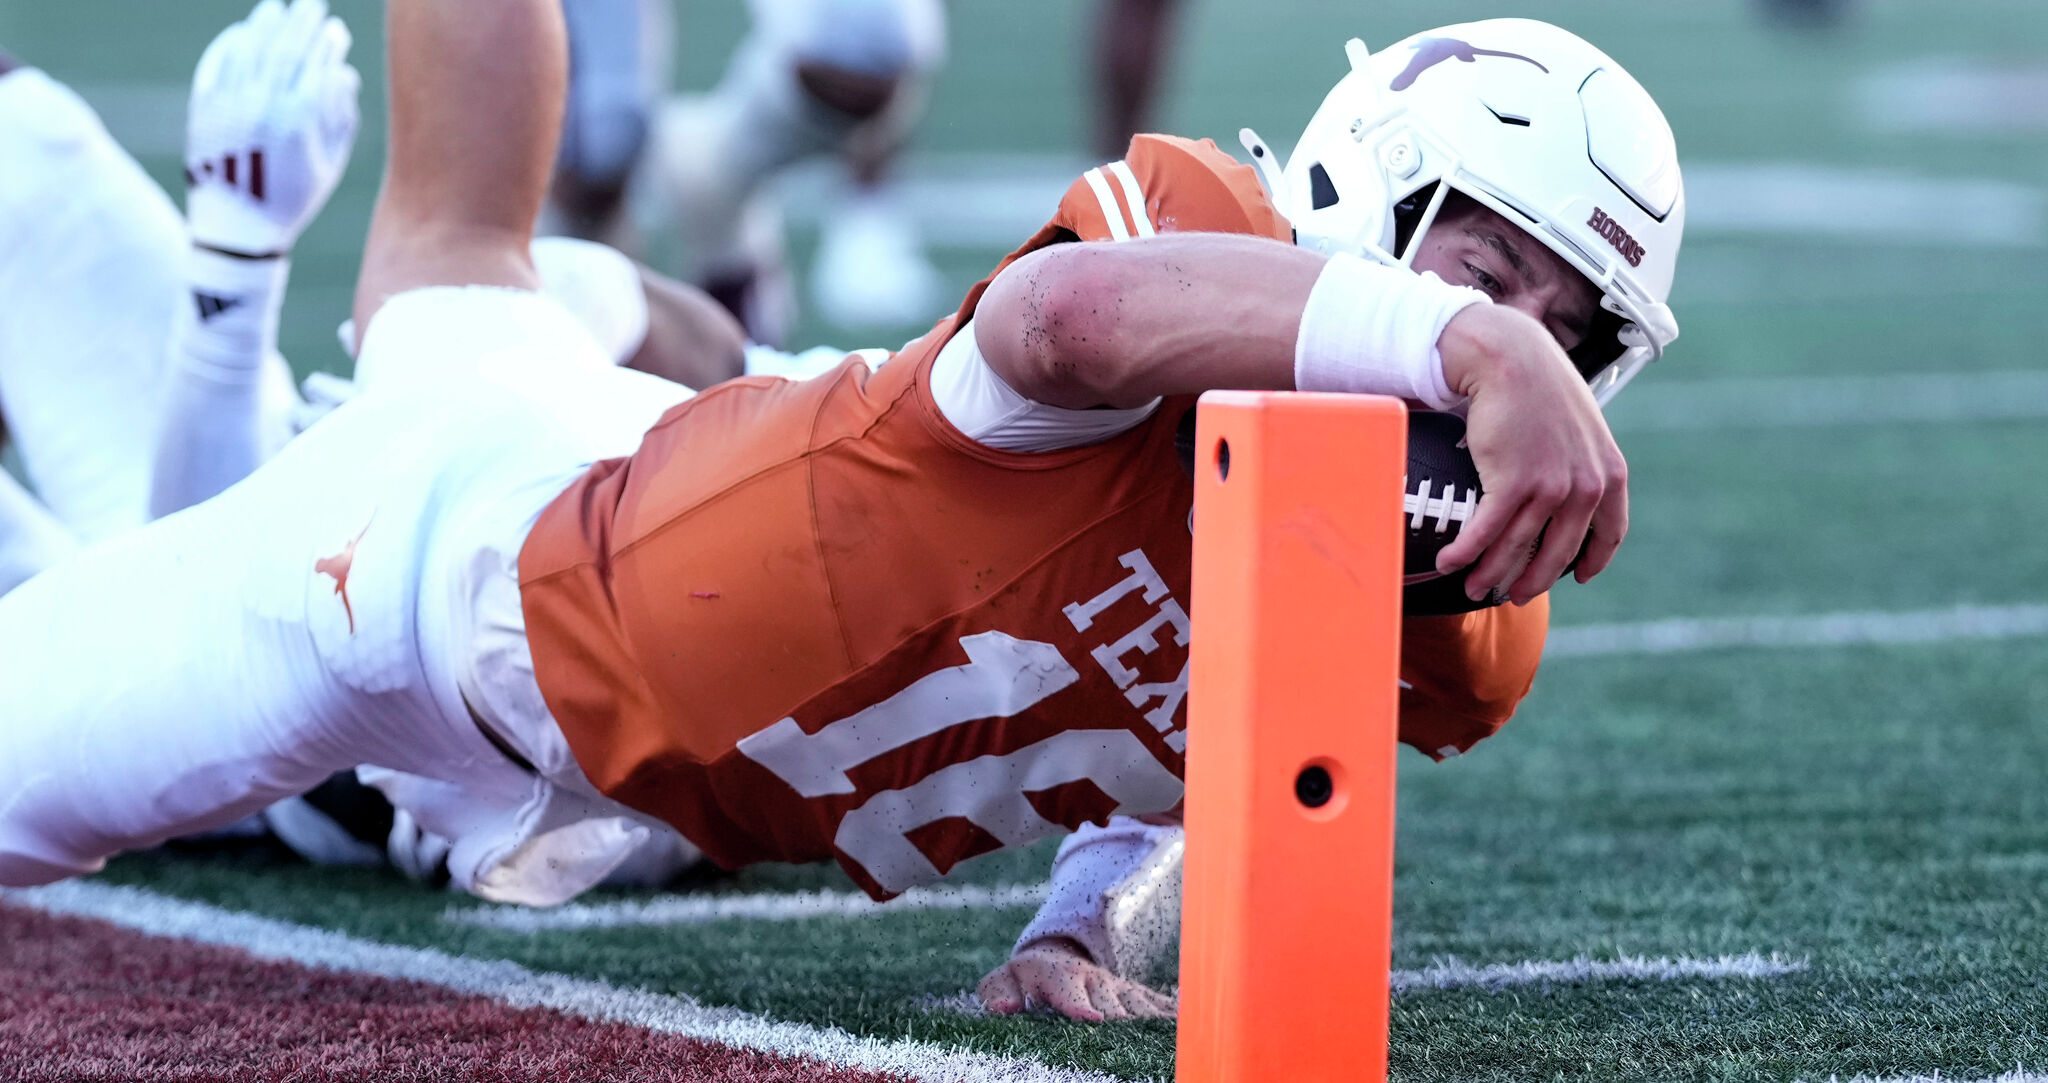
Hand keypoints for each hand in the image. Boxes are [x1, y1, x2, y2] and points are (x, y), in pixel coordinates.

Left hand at [185, 0, 359, 255]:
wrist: (237, 225)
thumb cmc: (292, 197)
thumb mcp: (329, 162)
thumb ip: (340, 116)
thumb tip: (342, 72)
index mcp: (300, 120)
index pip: (317, 65)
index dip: (327, 43)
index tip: (334, 29)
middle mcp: (264, 106)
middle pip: (285, 49)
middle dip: (301, 22)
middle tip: (311, 3)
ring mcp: (231, 104)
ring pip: (249, 50)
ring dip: (265, 24)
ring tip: (276, 8)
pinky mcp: (205, 109)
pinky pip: (218, 66)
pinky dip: (231, 45)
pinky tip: (244, 33)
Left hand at [976, 938, 1176, 1021]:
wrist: (1055, 954)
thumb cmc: (1025, 978)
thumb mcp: (1003, 980)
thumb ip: (998, 994)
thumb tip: (1006, 1009)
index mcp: (1057, 976)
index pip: (1069, 993)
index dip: (1080, 1007)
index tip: (1093, 1020)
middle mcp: (1092, 979)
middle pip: (1110, 1005)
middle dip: (1120, 1021)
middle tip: (1131, 1041)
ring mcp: (1115, 986)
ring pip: (1135, 1004)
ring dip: (1150, 1020)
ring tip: (1167, 1037)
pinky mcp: (1131, 992)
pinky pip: (1152, 1002)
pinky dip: (1168, 1013)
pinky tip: (1184, 1026)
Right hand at [1435, 304, 1628, 604]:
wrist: (1511, 358)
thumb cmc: (1539, 387)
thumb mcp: (1580, 426)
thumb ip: (1581, 462)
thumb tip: (1564, 492)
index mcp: (1609, 474)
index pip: (1609, 534)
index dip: (1593, 561)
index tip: (1578, 579)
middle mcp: (1585, 485)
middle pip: (1557, 553)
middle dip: (1531, 582)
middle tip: (1513, 596)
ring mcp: (1550, 486)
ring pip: (1516, 547)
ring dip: (1490, 573)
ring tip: (1473, 588)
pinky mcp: (1512, 481)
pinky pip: (1486, 530)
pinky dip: (1465, 551)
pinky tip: (1448, 563)